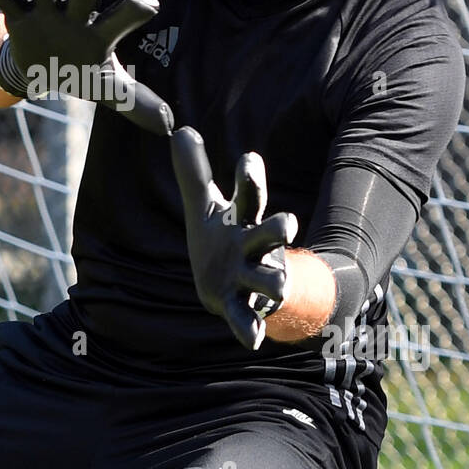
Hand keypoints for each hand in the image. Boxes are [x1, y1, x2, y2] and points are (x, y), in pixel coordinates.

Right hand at [0, 0, 174, 135]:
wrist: (43, 65)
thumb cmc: (81, 70)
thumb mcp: (106, 87)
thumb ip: (135, 102)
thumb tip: (168, 127)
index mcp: (102, 29)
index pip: (124, 14)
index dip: (135, 9)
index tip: (148, 4)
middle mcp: (78, 11)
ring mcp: (48, 8)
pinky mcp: (20, 13)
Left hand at [171, 127, 297, 349]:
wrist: (234, 287)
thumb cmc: (224, 241)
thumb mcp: (205, 207)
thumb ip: (194, 173)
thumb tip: (180, 130)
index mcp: (244, 221)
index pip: (251, 194)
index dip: (251, 177)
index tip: (248, 158)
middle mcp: (255, 248)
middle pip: (272, 235)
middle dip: (280, 228)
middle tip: (288, 224)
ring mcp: (250, 279)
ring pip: (270, 281)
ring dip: (274, 283)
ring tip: (280, 287)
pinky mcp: (239, 308)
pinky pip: (247, 321)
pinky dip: (251, 329)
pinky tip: (254, 339)